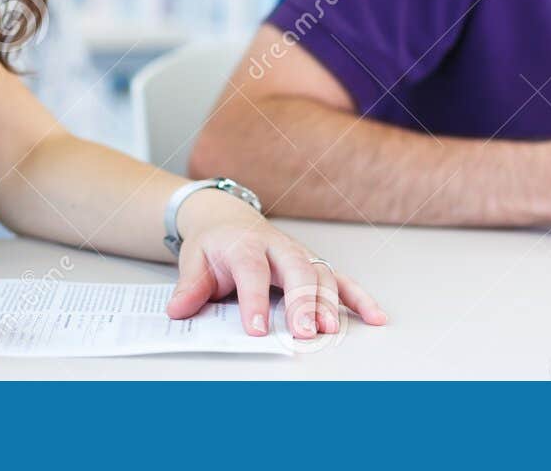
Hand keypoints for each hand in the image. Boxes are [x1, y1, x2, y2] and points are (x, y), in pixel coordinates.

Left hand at [163, 190, 386, 338]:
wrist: (226, 218)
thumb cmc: (214, 245)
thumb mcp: (194, 260)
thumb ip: (190, 286)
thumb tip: (177, 309)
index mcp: (244, 244)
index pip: (251, 271)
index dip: (255, 300)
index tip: (256, 329)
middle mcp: (277, 246)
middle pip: (295, 270)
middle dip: (302, 301)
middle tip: (304, 332)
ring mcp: (299, 254)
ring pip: (320, 274)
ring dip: (329, 302)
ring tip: (330, 330)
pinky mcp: (313, 264)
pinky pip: (340, 279)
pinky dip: (358, 297)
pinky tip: (373, 317)